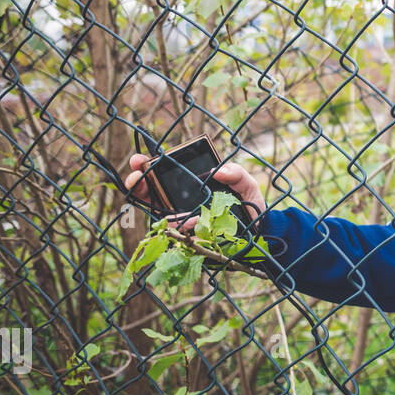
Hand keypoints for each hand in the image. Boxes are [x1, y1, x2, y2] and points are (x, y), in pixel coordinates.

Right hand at [123, 154, 266, 233]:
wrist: (258, 232)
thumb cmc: (249, 205)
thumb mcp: (246, 185)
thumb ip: (236, 174)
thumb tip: (218, 171)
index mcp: (193, 182)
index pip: (166, 171)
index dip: (149, 164)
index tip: (142, 160)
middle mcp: (182, 198)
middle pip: (152, 189)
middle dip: (139, 180)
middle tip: (136, 175)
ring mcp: (181, 216)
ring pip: (155, 208)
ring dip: (147, 199)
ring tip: (144, 189)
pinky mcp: (186, 234)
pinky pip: (173, 229)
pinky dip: (173, 223)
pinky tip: (179, 219)